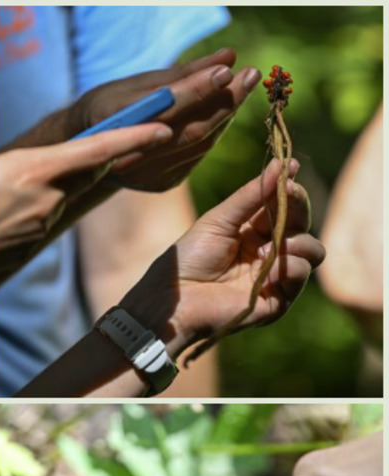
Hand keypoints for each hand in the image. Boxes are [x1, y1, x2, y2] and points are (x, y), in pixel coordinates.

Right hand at [0, 124, 171, 270]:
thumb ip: (31, 160)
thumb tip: (55, 158)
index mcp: (38, 169)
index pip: (98, 150)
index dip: (133, 137)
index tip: (162, 129)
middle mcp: (47, 195)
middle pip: (88, 172)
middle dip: (96, 160)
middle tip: (87, 147)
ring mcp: (43, 220)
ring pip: (65, 193)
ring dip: (55, 185)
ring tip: (16, 188)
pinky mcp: (36, 239)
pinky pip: (48, 214)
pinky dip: (40, 206)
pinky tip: (13, 206)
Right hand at [73, 48, 259, 191]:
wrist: (88, 146)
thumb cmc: (112, 104)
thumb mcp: (138, 82)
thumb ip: (185, 72)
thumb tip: (228, 57)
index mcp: (115, 124)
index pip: (166, 106)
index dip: (199, 89)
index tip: (228, 70)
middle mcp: (129, 157)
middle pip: (190, 130)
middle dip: (225, 101)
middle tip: (250, 75)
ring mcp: (146, 175)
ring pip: (198, 144)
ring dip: (225, 115)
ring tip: (242, 87)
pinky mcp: (160, 184)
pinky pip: (197, 156)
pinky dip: (214, 132)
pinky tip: (224, 113)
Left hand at [121, 158, 323, 357]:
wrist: (173, 297)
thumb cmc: (189, 258)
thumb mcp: (219, 219)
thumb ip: (252, 195)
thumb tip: (283, 163)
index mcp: (254, 232)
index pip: (286, 208)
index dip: (291, 190)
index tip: (290, 170)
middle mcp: (269, 252)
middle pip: (303, 226)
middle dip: (299, 207)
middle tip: (289, 194)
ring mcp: (274, 276)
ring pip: (313, 251)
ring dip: (298, 242)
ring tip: (267, 247)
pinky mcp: (276, 300)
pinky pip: (300, 277)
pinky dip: (290, 267)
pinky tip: (267, 266)